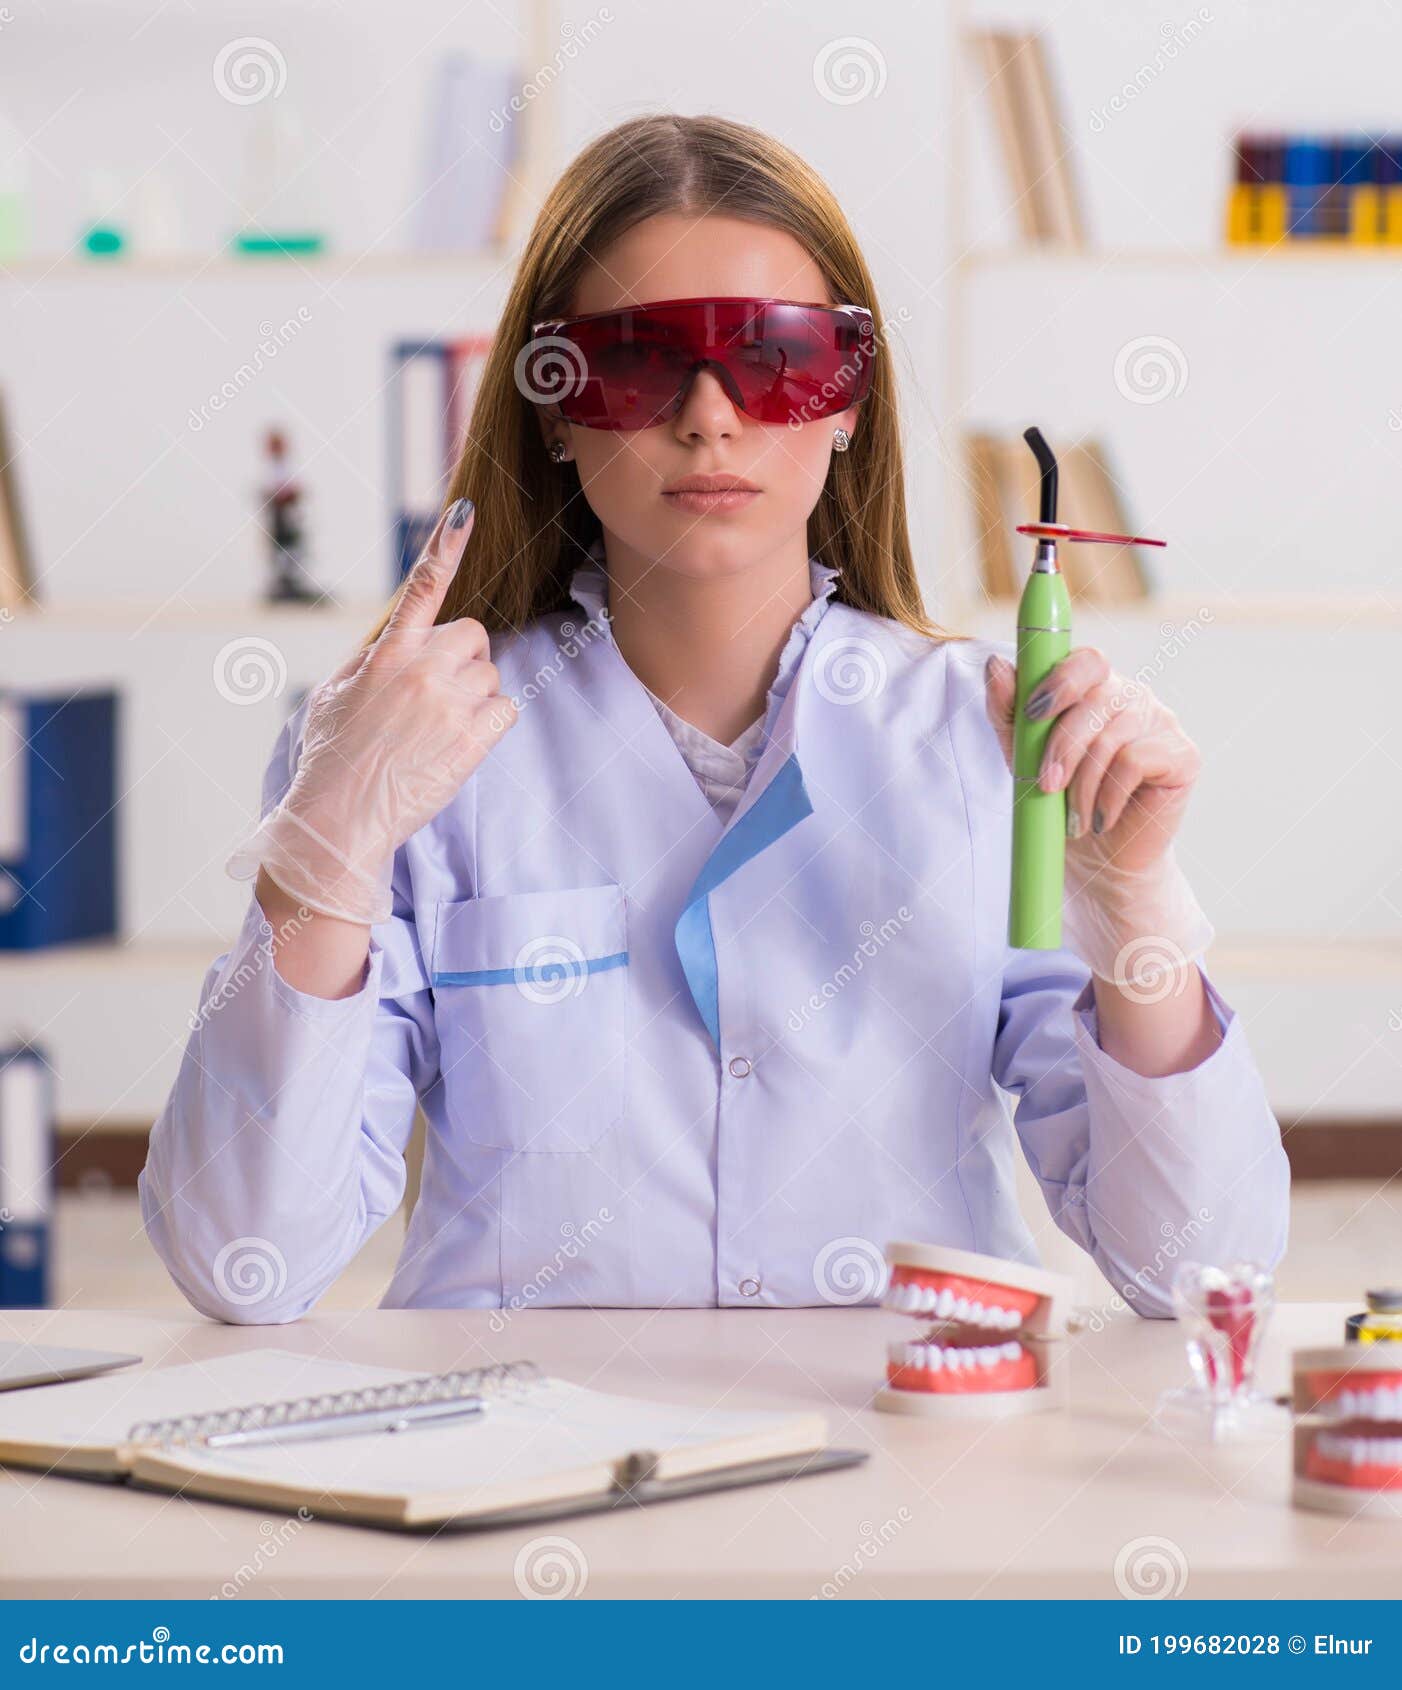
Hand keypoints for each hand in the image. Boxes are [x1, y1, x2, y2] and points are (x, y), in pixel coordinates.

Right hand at [228, 499, 516, 923]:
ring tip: (438, 730)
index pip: (421, 587)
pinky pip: (504, 711)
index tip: (465, 511)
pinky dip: (490, 726)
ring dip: (474, 697)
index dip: (445, 545)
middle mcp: (420, 669)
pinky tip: (459, 744)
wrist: (339, 817)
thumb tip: (393, 642)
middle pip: (473, 636)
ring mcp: (448, 703)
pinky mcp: (471, 739)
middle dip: (463, 660)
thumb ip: (370, 660)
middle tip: (437, 695)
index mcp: (385, 652)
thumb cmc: (330, 758)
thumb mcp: (335, 694)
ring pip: (490, 676)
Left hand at [983, 647, 1199, 874]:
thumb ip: (1008, 711)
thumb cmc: (1061, 800)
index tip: (1032, 714)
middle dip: (1062, 747)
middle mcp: (1132, 697)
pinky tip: (1102, 818)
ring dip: (1082, 784)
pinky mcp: (1183, 754)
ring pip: (1112, 737)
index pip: (1086, 661)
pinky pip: (1136, 762)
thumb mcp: (1023, 756)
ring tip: (1073, 817)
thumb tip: (996, 664)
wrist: (1098, 857)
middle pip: (1095, 701)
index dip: (1060, 681)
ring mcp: (1162, 722)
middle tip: (1046, 786)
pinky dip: (1109, 796)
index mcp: (1096, 688)